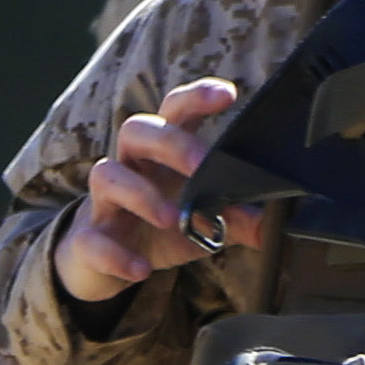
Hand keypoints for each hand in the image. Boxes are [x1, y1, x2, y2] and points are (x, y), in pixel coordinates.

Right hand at [48, 78, 245, 305]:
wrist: (102, 263)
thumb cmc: (156, 227)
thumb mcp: (202, 221)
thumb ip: (237, 219)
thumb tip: (277, 224)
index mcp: (161, 155)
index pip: (175, 112)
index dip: (197, 97)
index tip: (227, 95)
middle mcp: (130, 167)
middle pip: (136, 130)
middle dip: (169, 142)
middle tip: (199, 165)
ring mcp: (104, 202)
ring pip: (107, 175)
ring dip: (140, 194)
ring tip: (170, 218)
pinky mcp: (87, 239)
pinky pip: (93, 240)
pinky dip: (116, 254)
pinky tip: (140, 269)